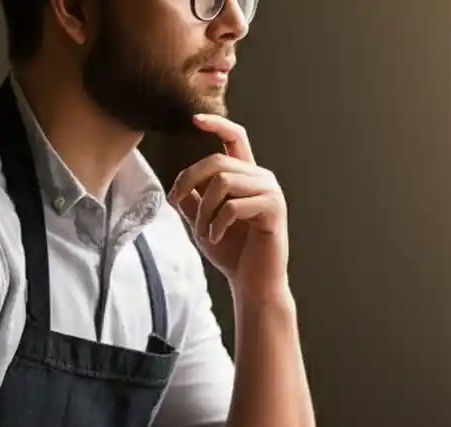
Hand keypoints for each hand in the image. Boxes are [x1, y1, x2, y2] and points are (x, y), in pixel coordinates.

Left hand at [169, 114, 289, 301]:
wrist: (253, 283)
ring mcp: (271, 193)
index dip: (217, 124)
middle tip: (177, 202)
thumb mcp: (203, 222)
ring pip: (223, 182)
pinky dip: (216, 223)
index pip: (236, 139)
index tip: (195, 119)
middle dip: (190, 181)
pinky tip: (214, 238)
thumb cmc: (232, 253)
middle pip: (218, 162)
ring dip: (204, 209)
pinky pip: (234, 205)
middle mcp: (263, 179)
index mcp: (248, 176)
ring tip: (203, 231)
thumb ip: (192, 200)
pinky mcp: (274, 211)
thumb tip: (178, 184)